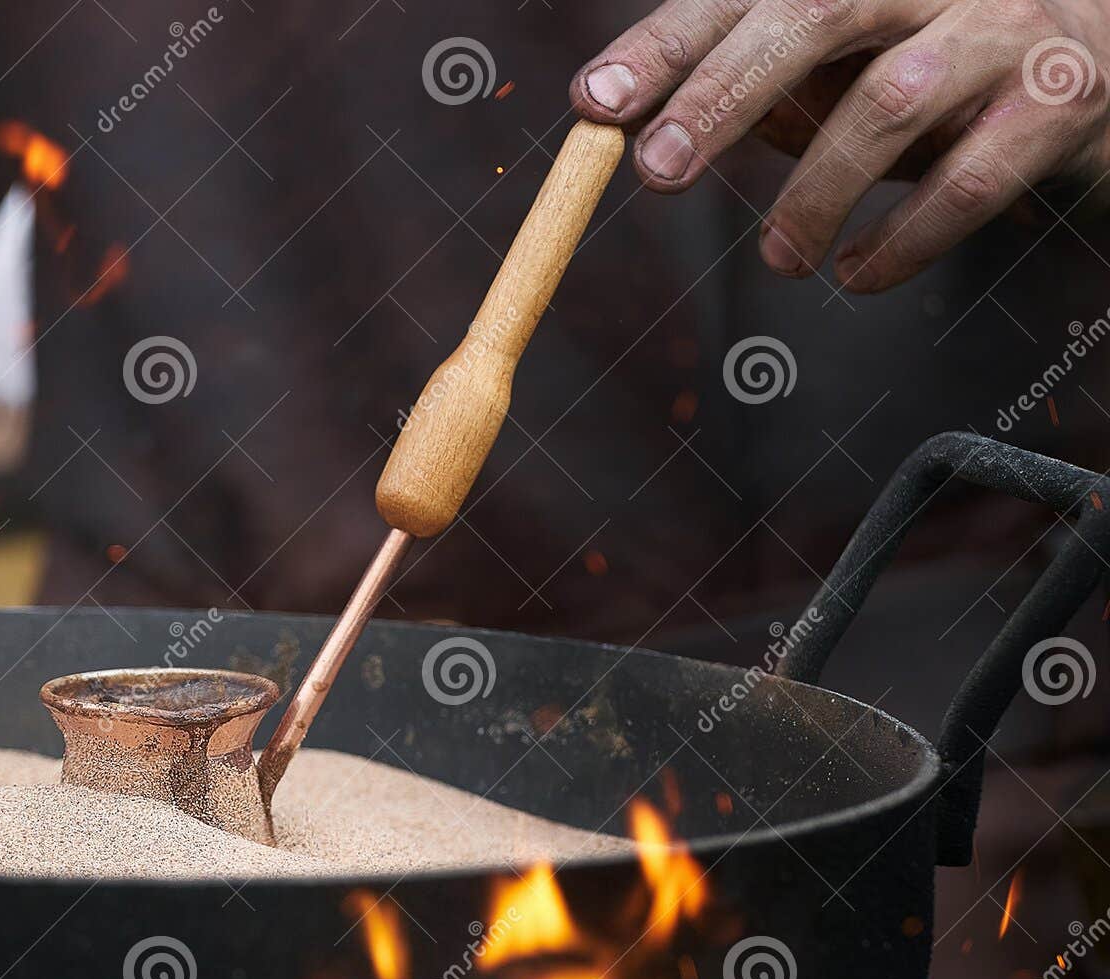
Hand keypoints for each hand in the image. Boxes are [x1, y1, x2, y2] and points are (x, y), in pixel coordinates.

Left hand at [572, 0, 1109, 290]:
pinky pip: (968, 181)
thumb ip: (759, 85)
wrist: (1108, 65)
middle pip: (816, 10)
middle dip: (724, 94)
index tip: (596, 100)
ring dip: (815, 194)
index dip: (668, 41)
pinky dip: (902, 242)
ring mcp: (1005, 28)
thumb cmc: (946, 64)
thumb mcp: (847, 62)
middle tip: (659, 171)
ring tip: (778, 258)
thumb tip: (634, 122)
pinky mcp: (1059, 102)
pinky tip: (858, 275)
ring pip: (889, 102)